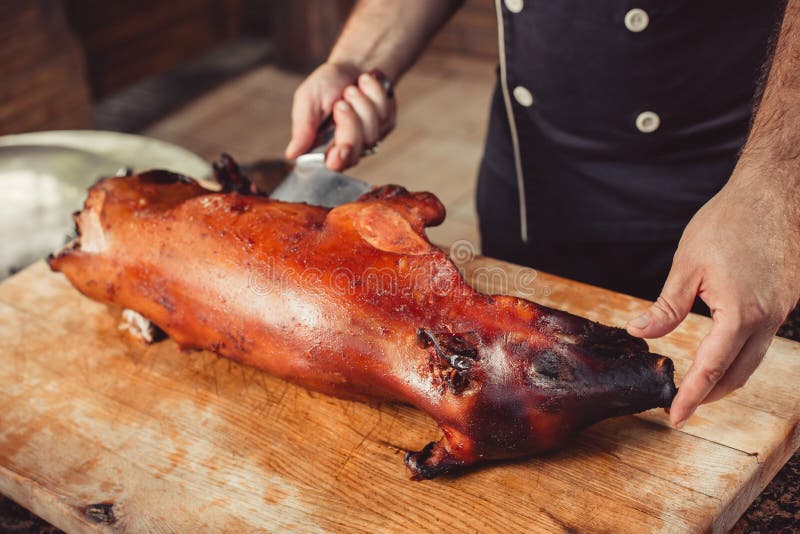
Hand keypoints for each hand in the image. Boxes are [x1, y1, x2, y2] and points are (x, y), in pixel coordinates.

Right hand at [285, 62, 395, 170]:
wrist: (353, 64)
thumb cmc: (327, 83)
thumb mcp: (307, 100)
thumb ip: (302, 128)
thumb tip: (291, 154)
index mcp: (324, 146)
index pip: (332, 165)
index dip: (338, 160)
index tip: (339, 150)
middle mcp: (348, 147)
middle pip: (354, 152)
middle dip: (349, 124)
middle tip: (340, 103)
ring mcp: (370, 138)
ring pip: (372, 134)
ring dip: (361, 105)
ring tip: (351, 90)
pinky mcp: (386, 126)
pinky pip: (385, 117)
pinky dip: (375, 95)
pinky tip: (366, 88)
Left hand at [626, 173, 799, 427]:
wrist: (773, 192)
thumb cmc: (728, 222)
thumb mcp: (687, 265)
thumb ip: (666, 307)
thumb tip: (639, 333)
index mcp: (740, 313)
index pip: (711, 368)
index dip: (692, 396)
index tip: (675, 417)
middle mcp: (767, 319)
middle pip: (737, 374)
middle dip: (709, 394)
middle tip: (681, 405)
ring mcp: (781, 312)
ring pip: (753, 360)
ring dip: (726, 378)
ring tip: (697, 386)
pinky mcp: (786, 301)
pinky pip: (762, 340)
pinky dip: (740, 355)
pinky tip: (720, 351)